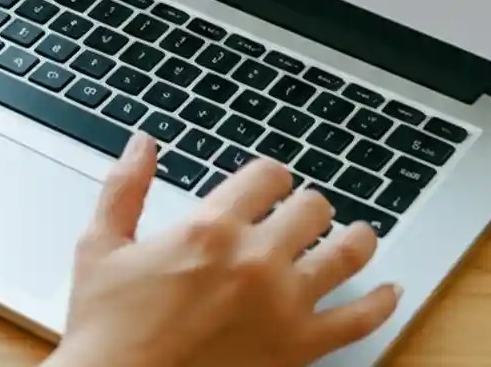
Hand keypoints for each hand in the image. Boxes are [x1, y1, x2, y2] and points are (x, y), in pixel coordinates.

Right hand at [48, 134, 399, 366]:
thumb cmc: (106, 325)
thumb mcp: (101, 244)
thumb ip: (125, 188)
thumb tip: (142, 144)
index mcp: (210, 227)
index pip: (268, 176)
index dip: (272, 175)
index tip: (271, 183)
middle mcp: (255, 258)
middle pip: (311, 208)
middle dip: (307, 205)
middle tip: (305, 213)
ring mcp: (283, 304)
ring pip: (346, 254)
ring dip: (357, 239)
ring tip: (361, 235)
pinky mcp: (298, 347)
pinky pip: (359, 321)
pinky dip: (380, 303)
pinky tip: (389, 291)